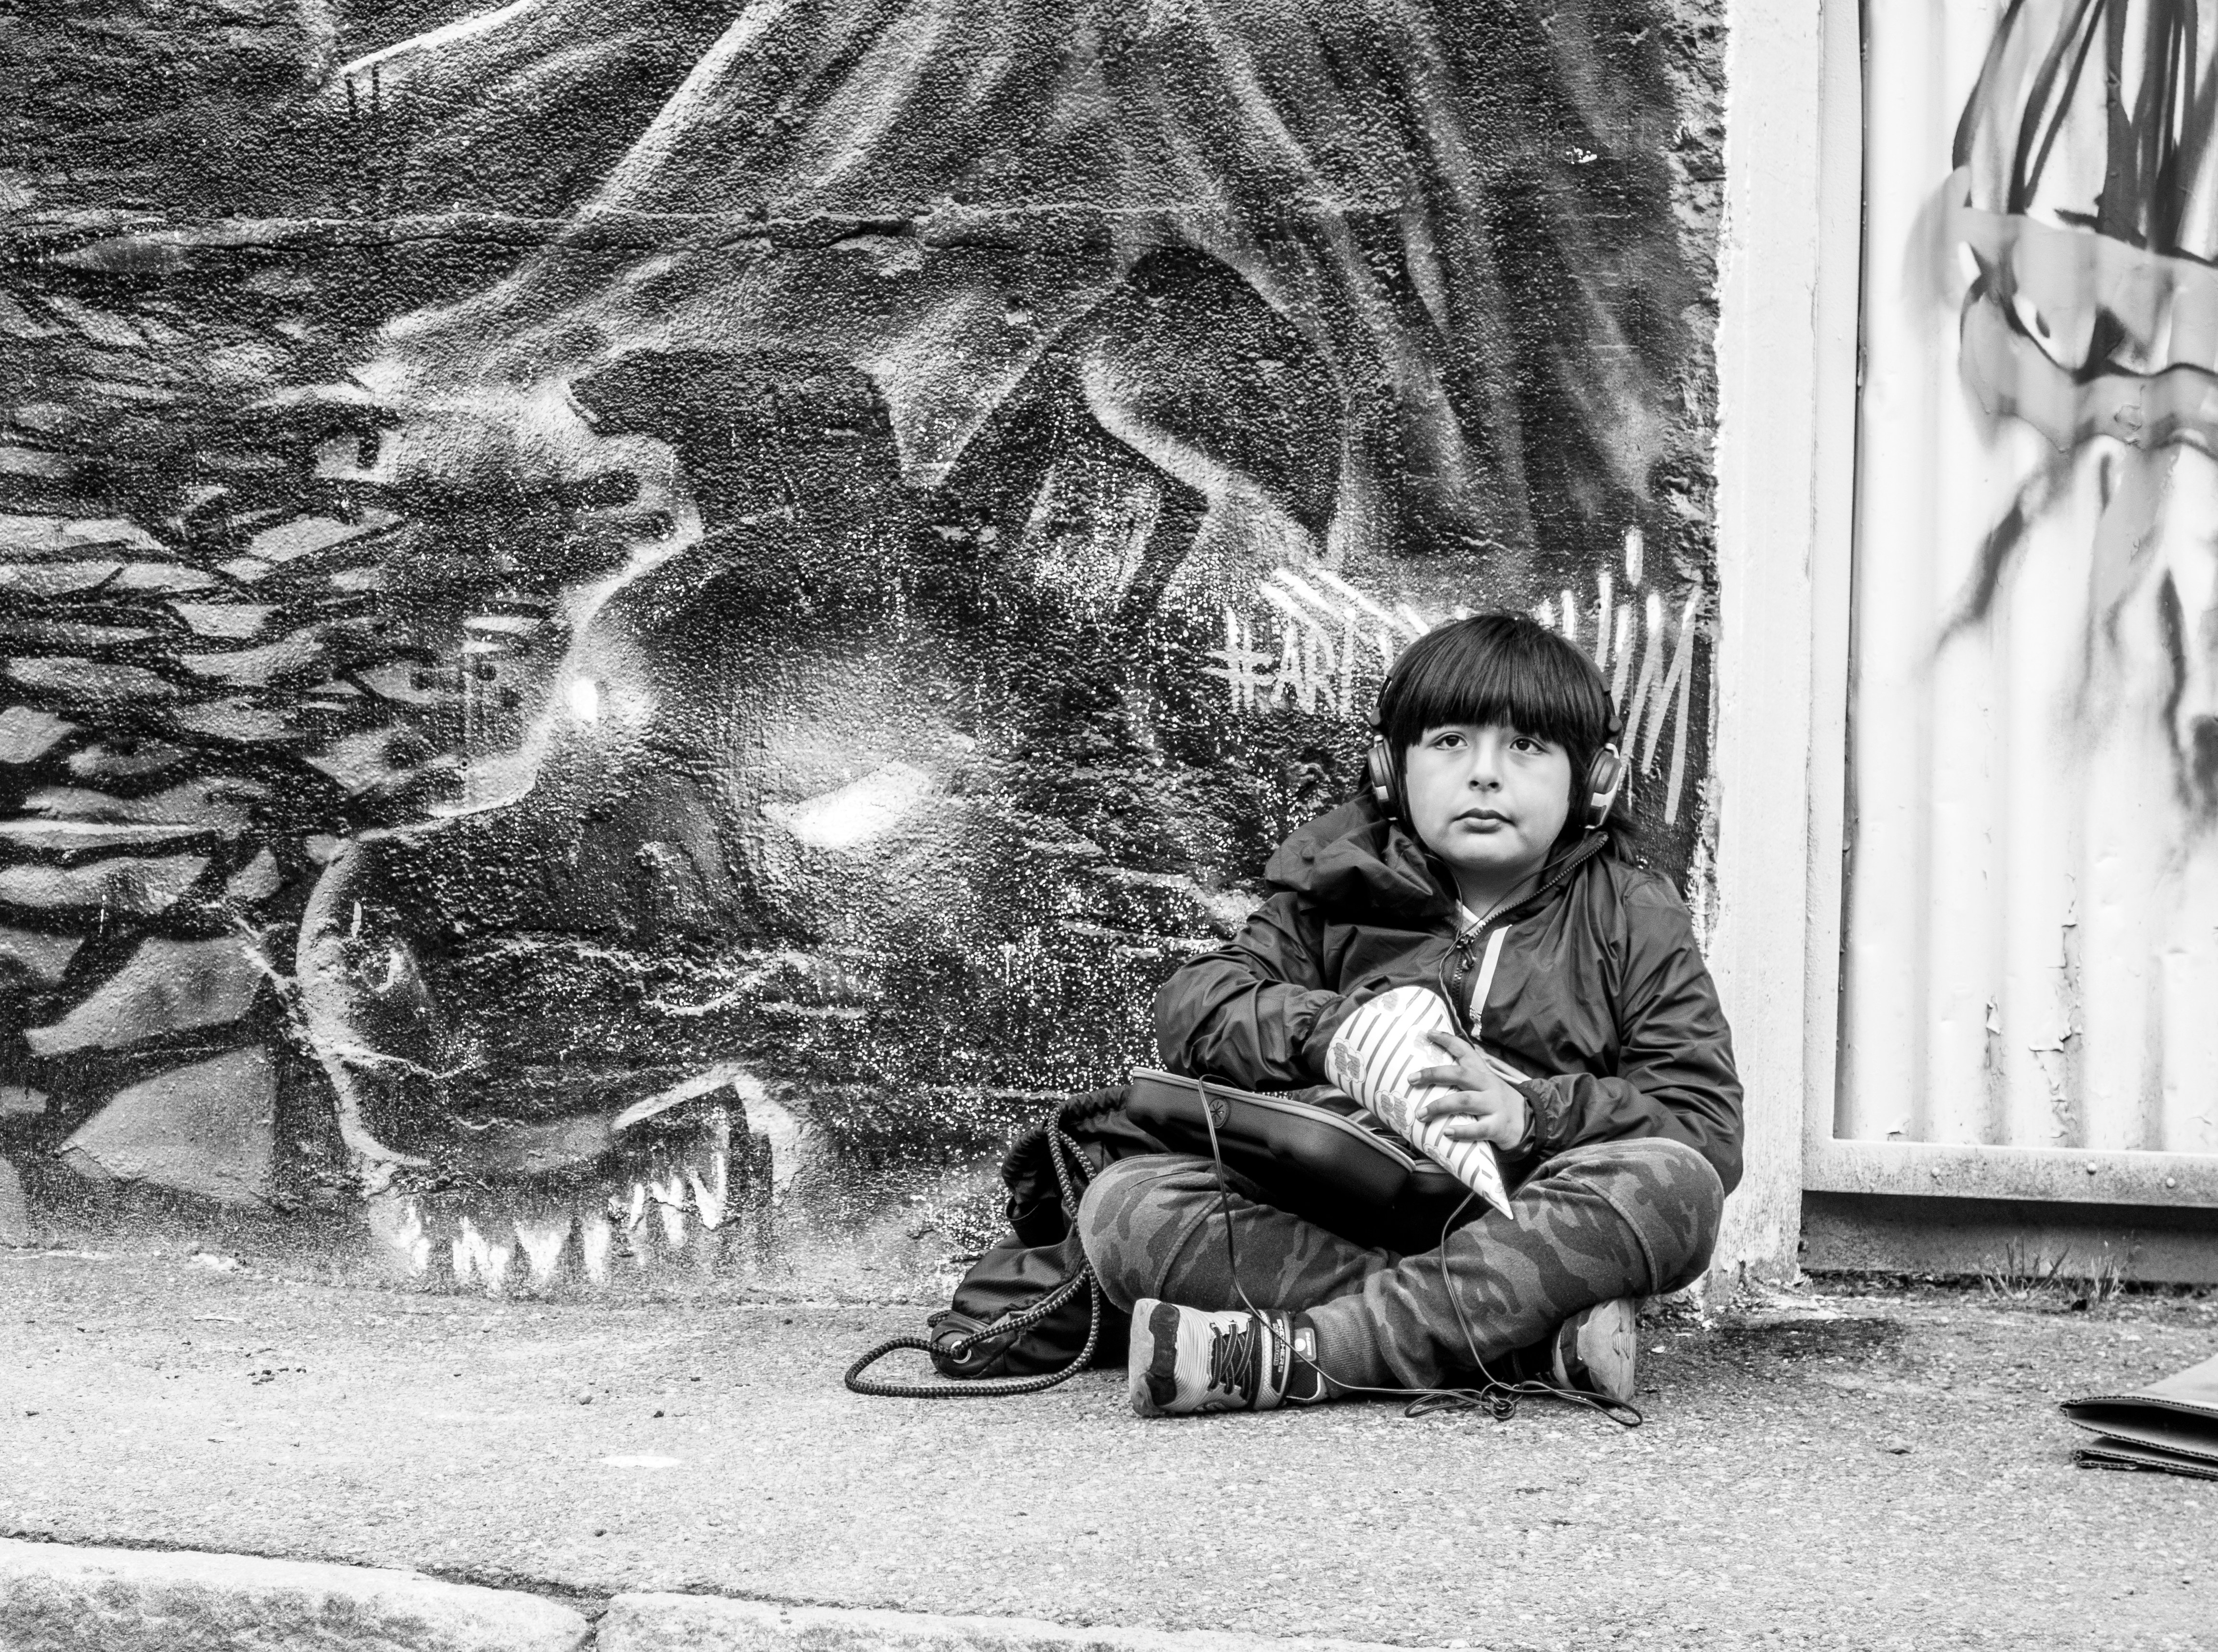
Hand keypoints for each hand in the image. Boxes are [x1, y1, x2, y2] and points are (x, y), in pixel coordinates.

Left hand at [1409, 1029, 1528, 1148]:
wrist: (1530, 1122)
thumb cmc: (1496, 1102)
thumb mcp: (1485, 1084)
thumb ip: (1464, 1079)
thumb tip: (1430, 1075)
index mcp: (1482, 1073)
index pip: (1465, 1051)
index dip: (1447, 1040)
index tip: (1427, 1032)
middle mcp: (1488, 1085)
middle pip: (1460, 1074)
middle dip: (1434, 1074)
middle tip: (1411, 1079)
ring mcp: (1494, 1105)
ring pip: (1465, 1101)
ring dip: (1440, 1106)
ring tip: (1421, 1114)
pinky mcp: (1498, 1126)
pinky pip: (1478, 1129)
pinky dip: (1461, 1131)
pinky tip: (1447, 1133)